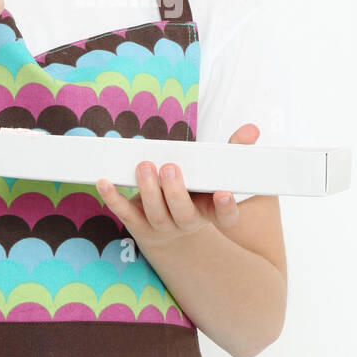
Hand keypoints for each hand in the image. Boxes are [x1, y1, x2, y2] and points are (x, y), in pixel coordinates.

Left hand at [95, 124, 260, 251]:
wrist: (169, 227)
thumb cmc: (195, 190)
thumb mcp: (214, 172)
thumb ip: (233, 151)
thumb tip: (252, 129)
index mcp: (211, 211)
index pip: (225, 217)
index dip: (226, 207)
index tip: (224, 192)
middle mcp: (188, 223)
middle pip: (184, 214)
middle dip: (175, 192)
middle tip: (169, 168)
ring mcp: (162, 227)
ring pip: (156, 214)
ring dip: (148, 190)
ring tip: (144, 166)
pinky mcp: (138, 225)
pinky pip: (125, 214)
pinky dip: (113, 198)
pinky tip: (104, 182)